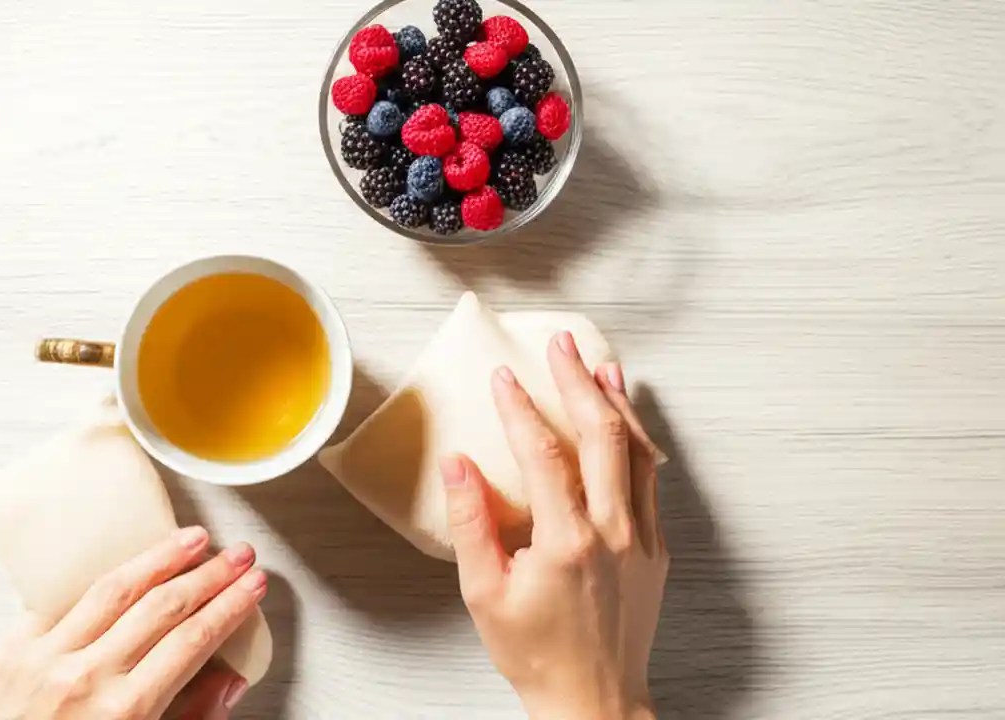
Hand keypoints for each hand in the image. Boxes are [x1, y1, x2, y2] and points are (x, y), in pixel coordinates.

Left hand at [0, 528, 265, 719]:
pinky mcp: (7, 651)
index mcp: (125, 713)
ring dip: (159, 558)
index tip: (251, 586)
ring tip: (190, 539)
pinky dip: (95, 582)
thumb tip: (228, 681)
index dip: (230, 606)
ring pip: (113, 589)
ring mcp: (43, 660)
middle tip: (236, 556)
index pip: (193, 640)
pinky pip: (58, 603)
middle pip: (162, 607)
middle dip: (208, 576)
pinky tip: (120, 565)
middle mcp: (85, 679)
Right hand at [441, 331, 668, 719]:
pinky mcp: (656, 549)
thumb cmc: (535, 654)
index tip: (504, 378)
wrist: (593, 701)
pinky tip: (626, 423)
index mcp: (567, 542)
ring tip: (602, 366)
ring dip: (618, 403)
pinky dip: (637, 442)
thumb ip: (471, 523)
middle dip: (578, 382)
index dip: (520, 408)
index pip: (543, 453)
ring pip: (637, 451)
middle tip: (561, 346)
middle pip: (602, 435)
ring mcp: (642, 539)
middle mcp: (613, 533)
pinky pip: (649, 480)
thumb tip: (458, 465)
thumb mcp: (484, 593)